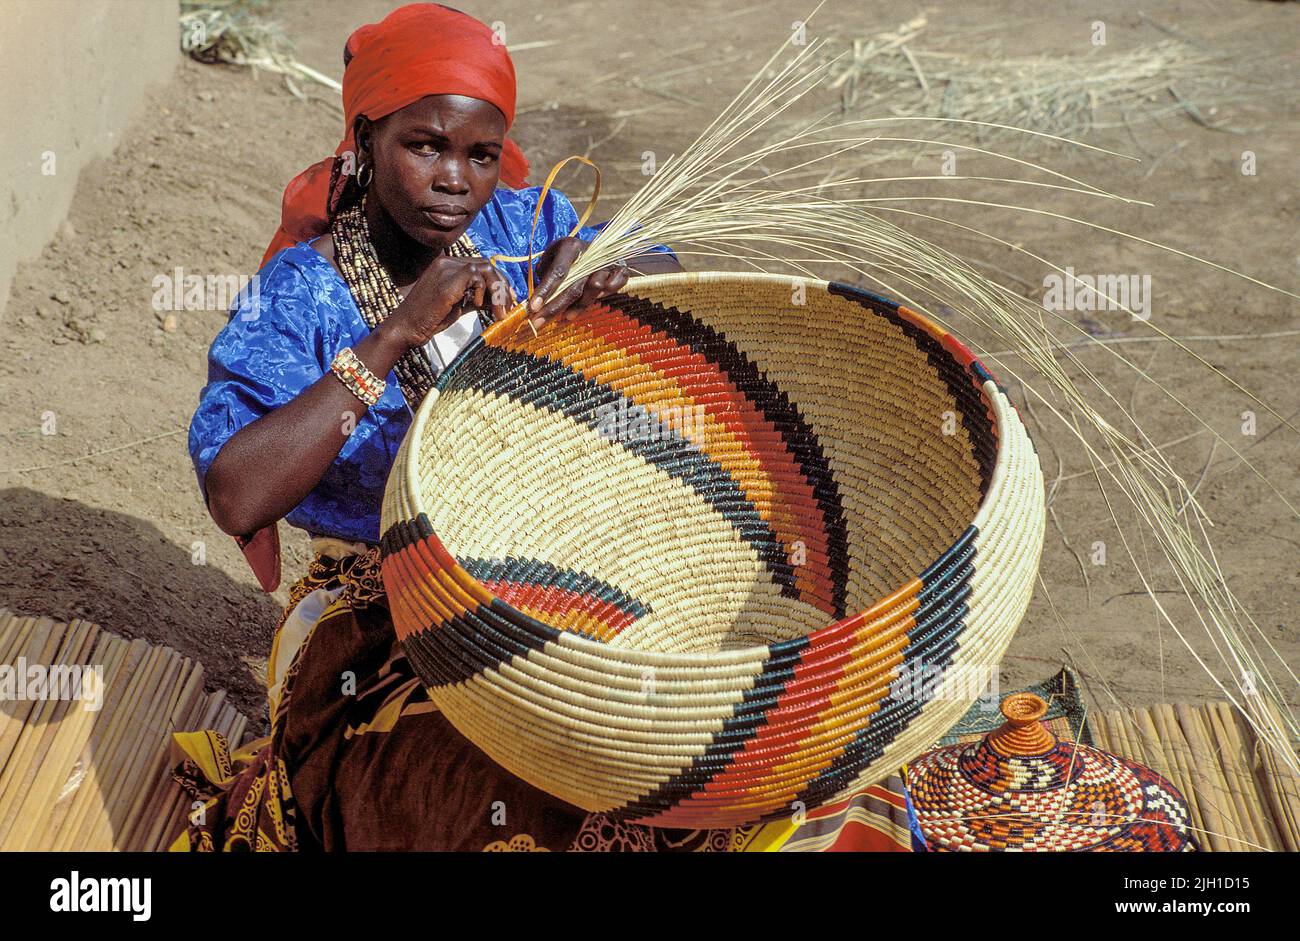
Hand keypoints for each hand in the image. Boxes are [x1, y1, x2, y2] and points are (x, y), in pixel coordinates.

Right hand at [386, 255, 514, 348]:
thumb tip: (500, 300)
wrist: (407, 327)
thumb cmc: (430, 319)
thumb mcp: (459, 306)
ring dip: (498, 291)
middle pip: (487, 265)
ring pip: (485, 269)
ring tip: (500, 312)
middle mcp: (448, 262)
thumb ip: (477, 298)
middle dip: (503, 286)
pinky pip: (476, 277)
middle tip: (509, 307)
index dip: (499, 282)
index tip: (508, 300)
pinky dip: (483, 292)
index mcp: (449, 266)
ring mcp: (446, 268)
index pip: (482, 267)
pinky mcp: (447, 279)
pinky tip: (477, 306)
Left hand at [525, 237, 631, 329]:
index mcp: (571, 246)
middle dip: (554, 308)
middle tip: (539, 323)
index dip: (544, 291)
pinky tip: (590, 303)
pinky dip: (604, 295)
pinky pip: (614, 286)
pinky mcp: (620, 270)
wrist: (598, 246)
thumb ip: (544, 272)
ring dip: (579, 306)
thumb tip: (536, 296)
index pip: (557, 272)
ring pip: (594, 289)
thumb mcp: (552, 256)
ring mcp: (606, 263)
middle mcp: (590, 254)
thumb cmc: (569, 255)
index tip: (532, 308)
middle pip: (573, 287)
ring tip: (565, 317)